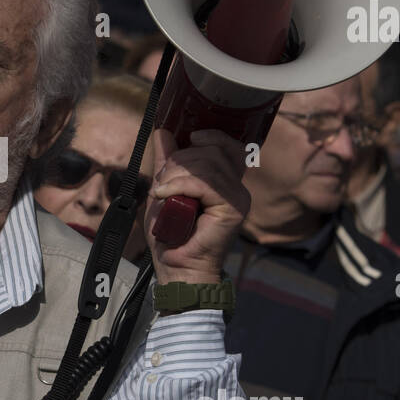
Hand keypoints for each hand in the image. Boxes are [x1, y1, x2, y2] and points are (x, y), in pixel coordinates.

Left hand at [144, 129, 249, 284]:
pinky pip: (204, 183)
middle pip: (211, 151)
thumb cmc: (170, 235)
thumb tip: (164, 132)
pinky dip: (177, 185)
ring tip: (161, 192)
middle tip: (162, 183)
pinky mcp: (232, 208)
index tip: (187, 139)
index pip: (226, 145)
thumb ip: (167, 162)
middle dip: (178, 161)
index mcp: (225, 181)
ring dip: (175, 175)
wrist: (176, 268)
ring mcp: (237, 197)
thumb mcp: (164, 189)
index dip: (208, 136)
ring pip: (206, 165)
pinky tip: (163, 195)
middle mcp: (236, 187)